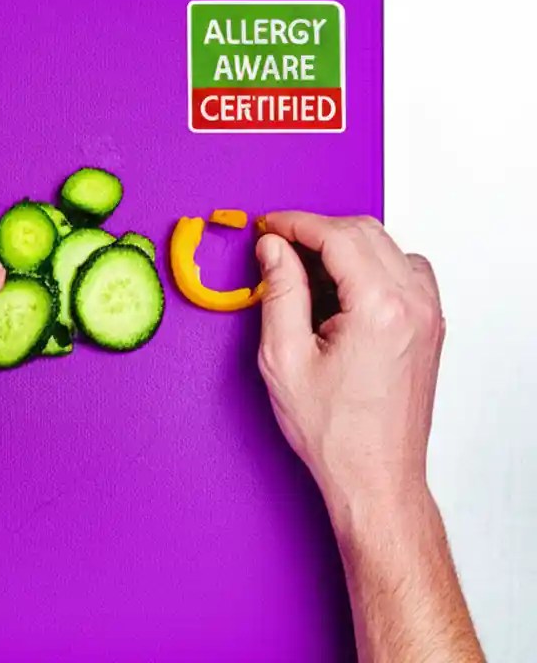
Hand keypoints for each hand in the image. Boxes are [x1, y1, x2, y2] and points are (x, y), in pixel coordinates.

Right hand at [255, 212, 445, 516]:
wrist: (375, 475)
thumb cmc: (335, 433)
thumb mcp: (284, 358)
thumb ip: (279, 293)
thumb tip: (274, 250)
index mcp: (380, 309)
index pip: (338, 236)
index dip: (296, 223)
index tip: (269, 225)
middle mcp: (414, 305)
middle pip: (366, 232)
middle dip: (317, 229)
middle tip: (277, 243)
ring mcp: (429, 315)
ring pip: (388, 247)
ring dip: (345, 246)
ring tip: (304, 271)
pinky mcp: (430, 326)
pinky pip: (404, 271)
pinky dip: (370, 266)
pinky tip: (340, 290)